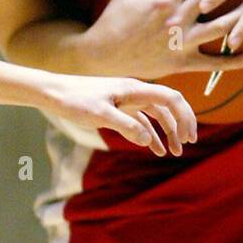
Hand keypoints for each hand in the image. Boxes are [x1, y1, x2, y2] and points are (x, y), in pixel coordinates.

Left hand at [44, 75, 198, 155]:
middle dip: (181, 124)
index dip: (185, 116)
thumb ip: (125, 126)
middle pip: (167, 106)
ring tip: (174, 152)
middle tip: (187, 144)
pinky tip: (155, 149)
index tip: (189, 137)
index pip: (171, 98)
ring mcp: (126, 100)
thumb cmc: (75, 100)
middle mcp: (134, 92)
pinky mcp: (117, 108)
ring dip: (167, 132)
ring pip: (156, 115)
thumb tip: (148, 141)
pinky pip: (141, 121)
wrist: (54, 93)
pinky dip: (151, 134)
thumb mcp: (99, 115)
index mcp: (134, 89)